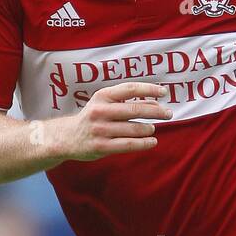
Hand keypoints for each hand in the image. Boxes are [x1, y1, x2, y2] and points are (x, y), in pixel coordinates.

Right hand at [55, 82, 172, 161]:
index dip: (149, 89)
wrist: (67, 137)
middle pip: (135, 110)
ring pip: (134, 129)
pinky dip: (144, 143)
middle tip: (168, 113)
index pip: (130, 88)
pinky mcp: (102, 146)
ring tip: (153, 128)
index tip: (163, 92)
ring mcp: (101, 130)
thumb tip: (156, 103)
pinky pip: (128, 144)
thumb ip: (126, 101)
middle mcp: (101, 111)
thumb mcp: (104, 104)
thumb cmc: (92, 118)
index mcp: (102, 96)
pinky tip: (153, 141)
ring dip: (149, 128)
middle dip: (156, 111)